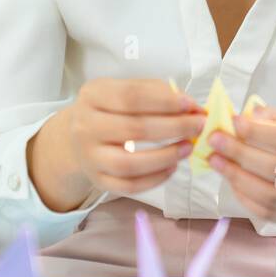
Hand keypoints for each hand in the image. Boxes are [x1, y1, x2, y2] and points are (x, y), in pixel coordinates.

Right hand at [57, 78, 206, 194]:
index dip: (165, 101)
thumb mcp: (125, 89)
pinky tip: (172, 167)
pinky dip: (155, 178)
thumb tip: (192, 107)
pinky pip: (129, 186)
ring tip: (187, 147)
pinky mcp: (97, 180)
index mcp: (93, 95)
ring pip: (129, 164)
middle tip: (198, 126)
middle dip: (174, 127)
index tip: (191, 104)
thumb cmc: (112, 109)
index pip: (132, 97)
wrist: (77, 136)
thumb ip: (157, 93)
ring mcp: (89, 157)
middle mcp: (85, 126)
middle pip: (134, 129)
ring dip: (165, 157)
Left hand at [206, 106, 275, 236]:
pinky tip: (232, 182)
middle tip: (215, 142)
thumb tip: (251, 113)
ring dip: (238, 178)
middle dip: (240, 154)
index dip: (259, 132)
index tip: (233, 122)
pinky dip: (246, 199)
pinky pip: (270, 214)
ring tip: (217, 162)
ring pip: (271, 195)